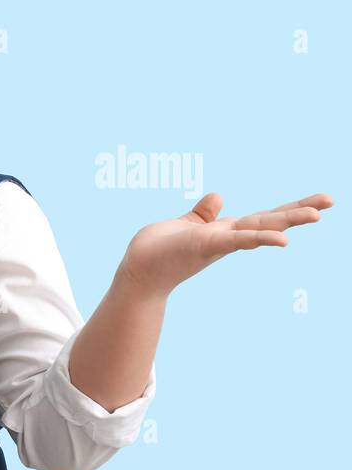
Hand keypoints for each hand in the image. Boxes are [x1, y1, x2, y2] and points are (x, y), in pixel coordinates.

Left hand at [118, 193, 333, 297]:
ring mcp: (218, 242)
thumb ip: (202, 214)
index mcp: (224, 231)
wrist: (137, 273)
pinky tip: (283, 241)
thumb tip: (219, 196)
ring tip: (317, 214)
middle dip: (298, 211)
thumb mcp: (183, 225)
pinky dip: (258, 239)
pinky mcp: (205, 246)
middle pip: (269, 221)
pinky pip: (237, 240)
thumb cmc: (157, 251)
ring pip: (259, 230)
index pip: (262, 218)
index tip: (319, 201)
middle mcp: (227, 237)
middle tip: (332, 200)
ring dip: (287, 223)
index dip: (288, 208)